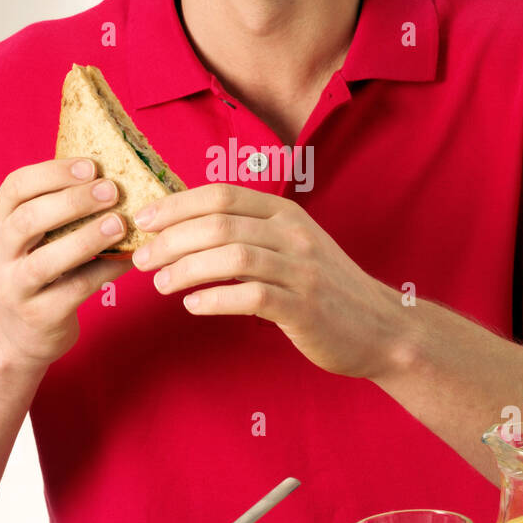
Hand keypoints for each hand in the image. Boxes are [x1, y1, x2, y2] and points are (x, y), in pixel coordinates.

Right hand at [0, 158, 130, 367]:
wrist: (21, 332)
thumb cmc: (42, 269)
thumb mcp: (38, 237)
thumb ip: (62, 209)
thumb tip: (117, 176)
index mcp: (0, 223)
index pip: (15, 187)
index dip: (53, 173)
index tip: (91, 166)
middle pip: (26, 220)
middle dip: (71, 202)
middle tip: (111, 191)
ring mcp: (15, 287)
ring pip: (44, 261)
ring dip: (85, 239)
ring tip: (119, 224)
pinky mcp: (39, 315)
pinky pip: (74, 290)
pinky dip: (104, 271)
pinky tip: (128, 258)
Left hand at [130, 183, 405, 379]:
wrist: (381, 328)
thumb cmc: (325, 289)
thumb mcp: (291, 246)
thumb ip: (250, 233)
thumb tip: (186, 229)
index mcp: (284, 213)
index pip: (221, 194)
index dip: (176, 204)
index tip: (144, 220)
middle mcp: (293, 234)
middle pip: (219, 223)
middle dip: (171, 239)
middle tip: (141, 259)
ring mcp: (301, 270)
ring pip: (232, 256)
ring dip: (186, 269)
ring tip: (160, 284)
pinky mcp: (305, 307)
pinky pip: (252, 296)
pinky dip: (216, 299)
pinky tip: (193, 306)